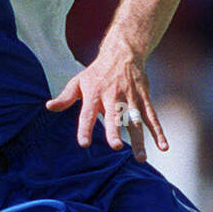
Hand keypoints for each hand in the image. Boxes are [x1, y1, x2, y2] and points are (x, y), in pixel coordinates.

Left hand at [46, 53, 167, 160]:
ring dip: (139, 140)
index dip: (85, 128)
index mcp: (95, 95)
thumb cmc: (96, 72)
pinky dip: (159, 132)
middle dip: (115, 131)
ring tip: (140, 158)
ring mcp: (131, 99)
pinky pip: (152, 117)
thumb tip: (49, 107)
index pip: (88, 114)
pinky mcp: (144, 99)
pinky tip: (163, 146)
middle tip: (115, 146)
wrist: (122, 53)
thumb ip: (65, 97)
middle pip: (114, 117)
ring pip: (135, 121)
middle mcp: (113, 97)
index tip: (84, 143)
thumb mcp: (78, 81)